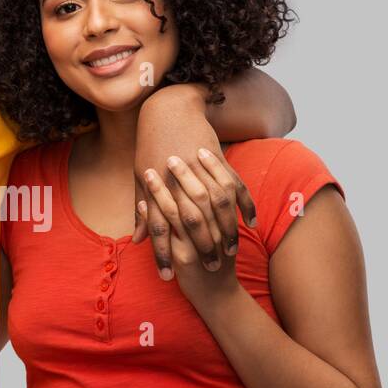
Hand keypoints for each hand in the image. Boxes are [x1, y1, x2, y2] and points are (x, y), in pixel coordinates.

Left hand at [133, 83, 257, 279]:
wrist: (168, 110)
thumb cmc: (149, 148)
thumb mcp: (139, 178)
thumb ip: (142, 211)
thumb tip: (136, 240)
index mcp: (154, 188)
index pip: (159, 229)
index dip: (163, 254)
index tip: (169, 277)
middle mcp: (177, 181)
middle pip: (191, 222)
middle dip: (201, 249)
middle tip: (210, 271)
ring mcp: (199, 170)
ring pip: (216, 209)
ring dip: (225, 232)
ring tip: (230, 253)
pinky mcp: (218, 161)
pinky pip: (237, 187)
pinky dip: (245, 206)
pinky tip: (251, 224)